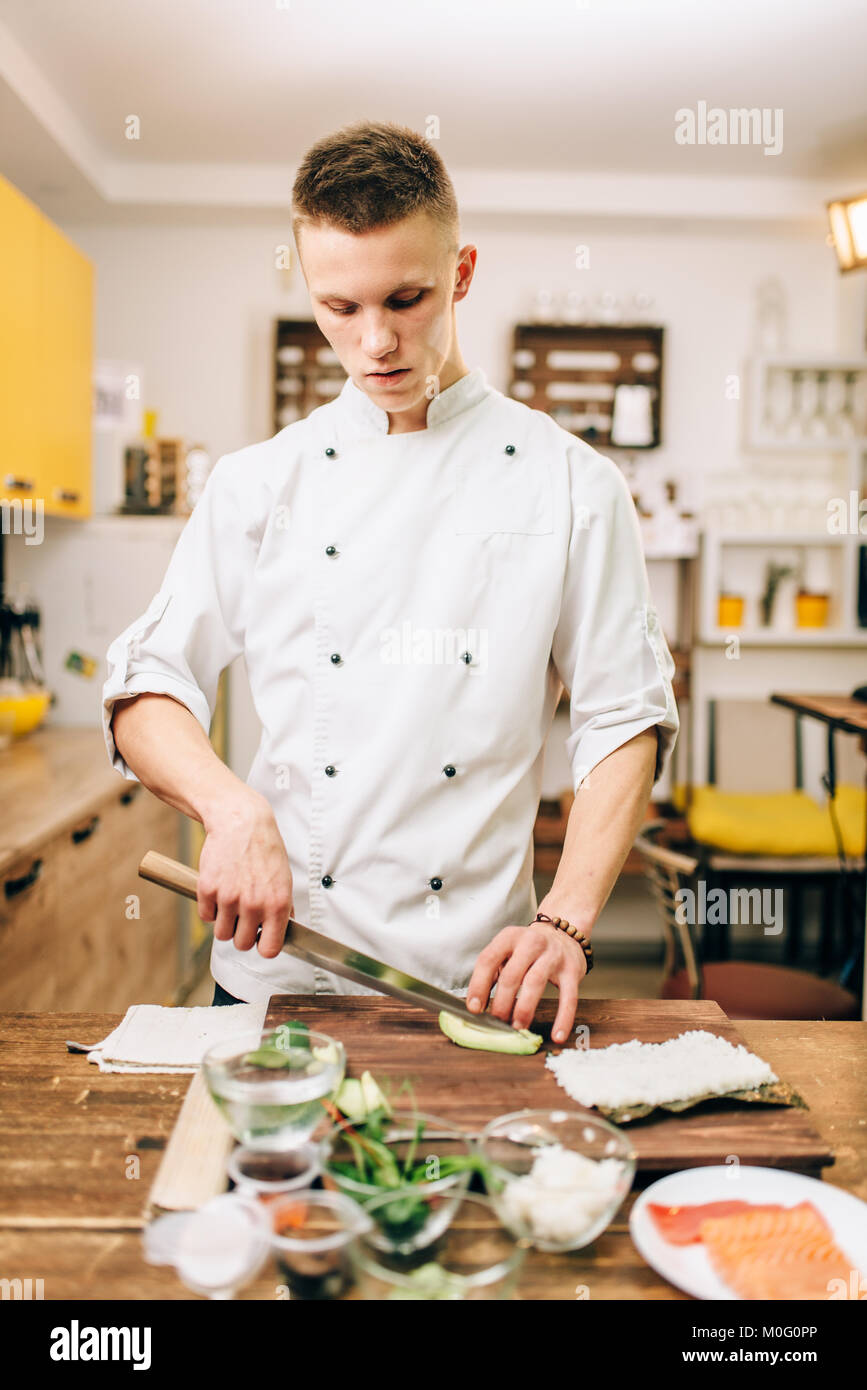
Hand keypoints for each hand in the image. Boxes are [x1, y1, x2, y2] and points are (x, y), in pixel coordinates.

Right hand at [197, 791, 293, 957]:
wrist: (241, 821)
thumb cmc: (264, 848)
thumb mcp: (284, 877)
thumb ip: (283, 907)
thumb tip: (284, 928)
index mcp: (277, 904)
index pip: (269, 950)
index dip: (263, 947)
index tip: (260, 940)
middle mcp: (254, 904)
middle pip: (241, 945)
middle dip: (241, 934)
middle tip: (243, 917)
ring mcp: (229, 898)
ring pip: (222, 934)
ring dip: (225, 922)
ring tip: (232, 902)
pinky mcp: (208, 889)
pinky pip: (206, 916)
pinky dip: (211, 908)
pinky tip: (220, 890)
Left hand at [466, 924, 587, 1043]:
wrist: (565, 935)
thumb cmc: (529, 949)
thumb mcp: (508, 951)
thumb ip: (493, 972)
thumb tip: (478, 1005)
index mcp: (509, 937)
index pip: (488, 959)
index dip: (478, 985)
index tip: (475, 1008)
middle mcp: (531, 942)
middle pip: (511, 975)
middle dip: (501, 1003)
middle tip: (496, 1022)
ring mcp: (553, 955)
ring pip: (535, 983)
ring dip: (524, 1009)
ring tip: (517, 1027)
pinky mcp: (572, 969)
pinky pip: (569, 997)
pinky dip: (563, 1018)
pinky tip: (558, 1035)